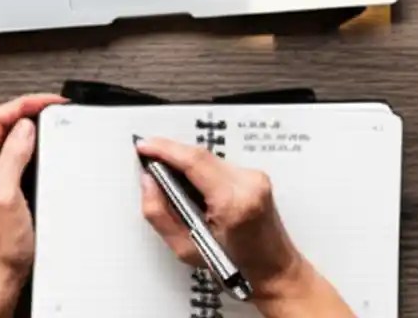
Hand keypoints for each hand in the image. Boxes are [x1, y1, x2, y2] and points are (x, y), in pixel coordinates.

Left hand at [0, 94, 67, 317]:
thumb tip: (24, 126)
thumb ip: (13, 156)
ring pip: (8, 137)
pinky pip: (14, 155)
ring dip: (29, 126)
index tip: (49, 101)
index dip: (24, 104)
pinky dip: (31, 145)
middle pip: (1, 123)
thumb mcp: (6, 194)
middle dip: (28, 110)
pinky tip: (43, 144)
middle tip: (54, 106)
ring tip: (51, 117)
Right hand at [136, 138, 353, 317]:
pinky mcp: (256, 176)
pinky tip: (194, 187)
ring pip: (208, 157)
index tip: (144, 147)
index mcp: (234, 203)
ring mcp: (256, 178)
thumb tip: (149, 183)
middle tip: (151, 165)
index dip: (164, 149)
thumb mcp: (186, 250)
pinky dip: (200, 171)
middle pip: (199, 155)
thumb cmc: (238, 266)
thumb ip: (159, 214)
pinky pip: (218, 164)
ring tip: (173, 183)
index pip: (193, 161)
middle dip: (171, 155)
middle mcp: (249, 184)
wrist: (274, 270)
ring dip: (185, 164)